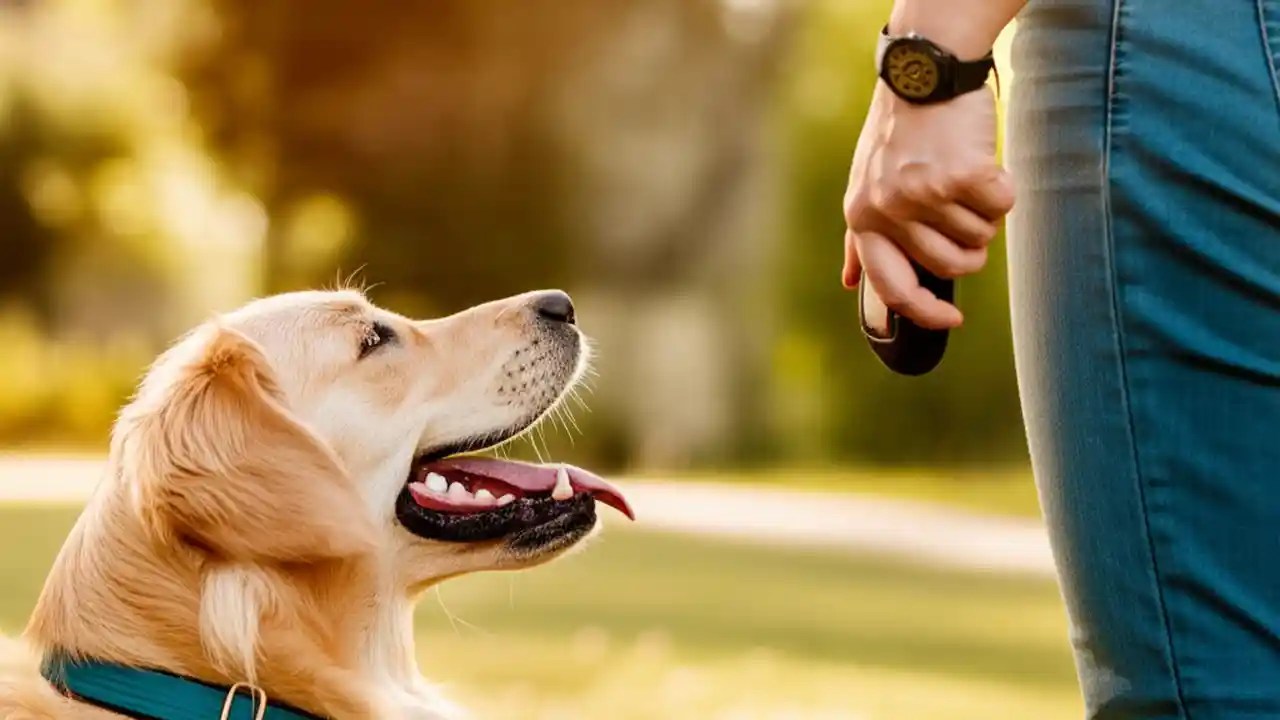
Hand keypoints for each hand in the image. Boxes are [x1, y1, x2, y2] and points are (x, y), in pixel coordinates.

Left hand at [842, 83, 1014, 328]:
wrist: (923, 75)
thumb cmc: (899, 133)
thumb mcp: (865, 184)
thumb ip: (861, 236)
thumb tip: (850, 283)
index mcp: (862, 218)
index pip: (893, 288)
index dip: (925, 313)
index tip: (952, 319)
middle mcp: (889, 211)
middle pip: (953, 265)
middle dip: (971, 248)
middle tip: (966, 214)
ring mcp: (924, 194)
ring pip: (982, 237)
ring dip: (985, 213)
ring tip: (965, 176)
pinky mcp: (961, 176)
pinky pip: (1003, 206)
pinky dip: (1004, 188)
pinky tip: (985, 163)